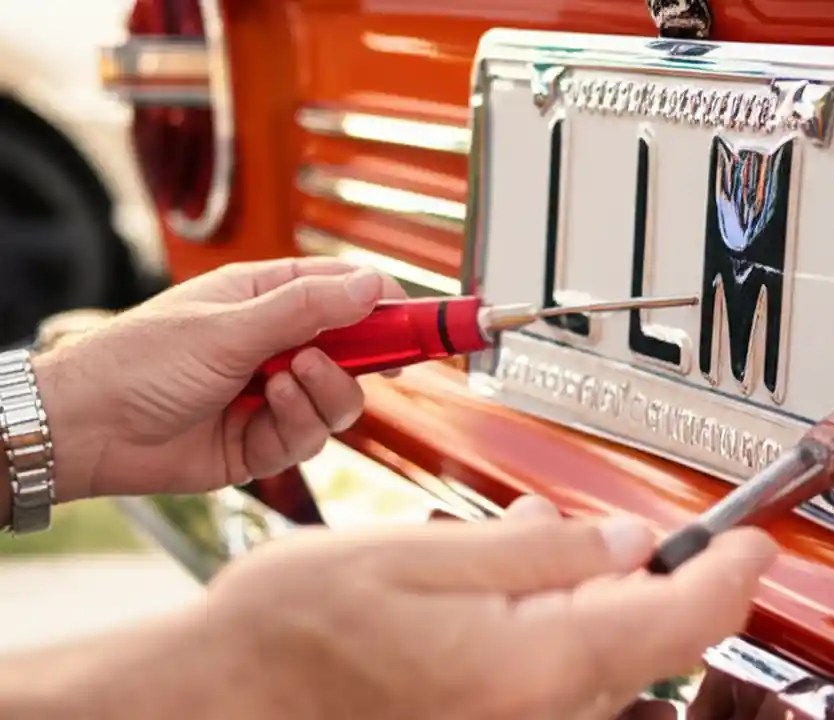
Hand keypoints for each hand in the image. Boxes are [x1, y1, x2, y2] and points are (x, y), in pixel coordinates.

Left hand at [33, 258, 405, 499]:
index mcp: (268, 298)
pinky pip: (310, 436)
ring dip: (325, 393)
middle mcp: (277, 345)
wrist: (88, 430)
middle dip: (366, 359)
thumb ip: (307, 309)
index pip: (346, 291)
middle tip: (378, 362)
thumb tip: (370, 286)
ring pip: (340, 400)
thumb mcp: (230, 325)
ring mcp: (272, 395)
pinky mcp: (263, 441)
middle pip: (355, 351)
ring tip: (288, 382)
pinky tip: (267, 409)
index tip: (420, 321)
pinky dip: (297, 424)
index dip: (386, 306)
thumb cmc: (139, 361)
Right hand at [193, 496, 778, 719]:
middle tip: (605, 525)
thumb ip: (536, 550)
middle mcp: (539, 716)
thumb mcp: (419, 555)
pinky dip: (553, 628)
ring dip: (591, 598)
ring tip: (529, 548)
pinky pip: (556, 680)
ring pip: (600, 658)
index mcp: (535, 664)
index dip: (732, 575)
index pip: (680, 621)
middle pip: (642, 639)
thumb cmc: (296, 634)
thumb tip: (624, 542)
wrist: (218, 704)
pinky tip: (502, 590)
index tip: (756, 544)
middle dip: (645, 574)